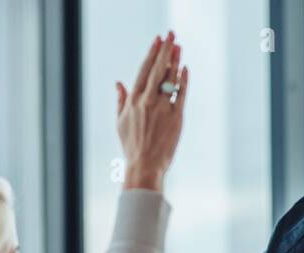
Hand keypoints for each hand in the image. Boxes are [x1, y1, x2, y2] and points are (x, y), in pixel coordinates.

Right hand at [115, 32, 187, 191]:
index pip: (144, 70)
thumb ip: (121, 100)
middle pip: (158, 69)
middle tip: (171, 35)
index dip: (152, 53)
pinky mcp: (176, 117)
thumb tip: (118, 83)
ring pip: (170, 79)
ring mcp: (162, 108)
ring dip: (175, 61)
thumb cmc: (131, 145)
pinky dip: (183, 81)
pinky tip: (185, 69)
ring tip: (179, 47)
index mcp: (133, 100)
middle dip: (165, 50)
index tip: (157, 40)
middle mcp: (147, 101)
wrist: (145, 165)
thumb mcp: (120, 122)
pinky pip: (181, 94)